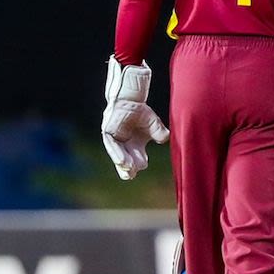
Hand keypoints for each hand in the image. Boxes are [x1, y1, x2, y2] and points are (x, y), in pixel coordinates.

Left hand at [101, 56, 169, 180]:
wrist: (130, 98)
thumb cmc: (140, 110)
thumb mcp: (153, 123)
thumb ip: (159, 131)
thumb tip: (165, 139)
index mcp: (136, 145)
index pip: (137, 158)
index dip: (139, 162)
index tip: (142, 166)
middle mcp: (125, 144)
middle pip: (126, 159)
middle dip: (129, 168)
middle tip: (130, 175)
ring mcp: (115, 139)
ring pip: (118, 154)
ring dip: (122, 163)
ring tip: (127, 170)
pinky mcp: (107, 133)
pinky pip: (111, 146)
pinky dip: (116, 153)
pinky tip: (121, 161)